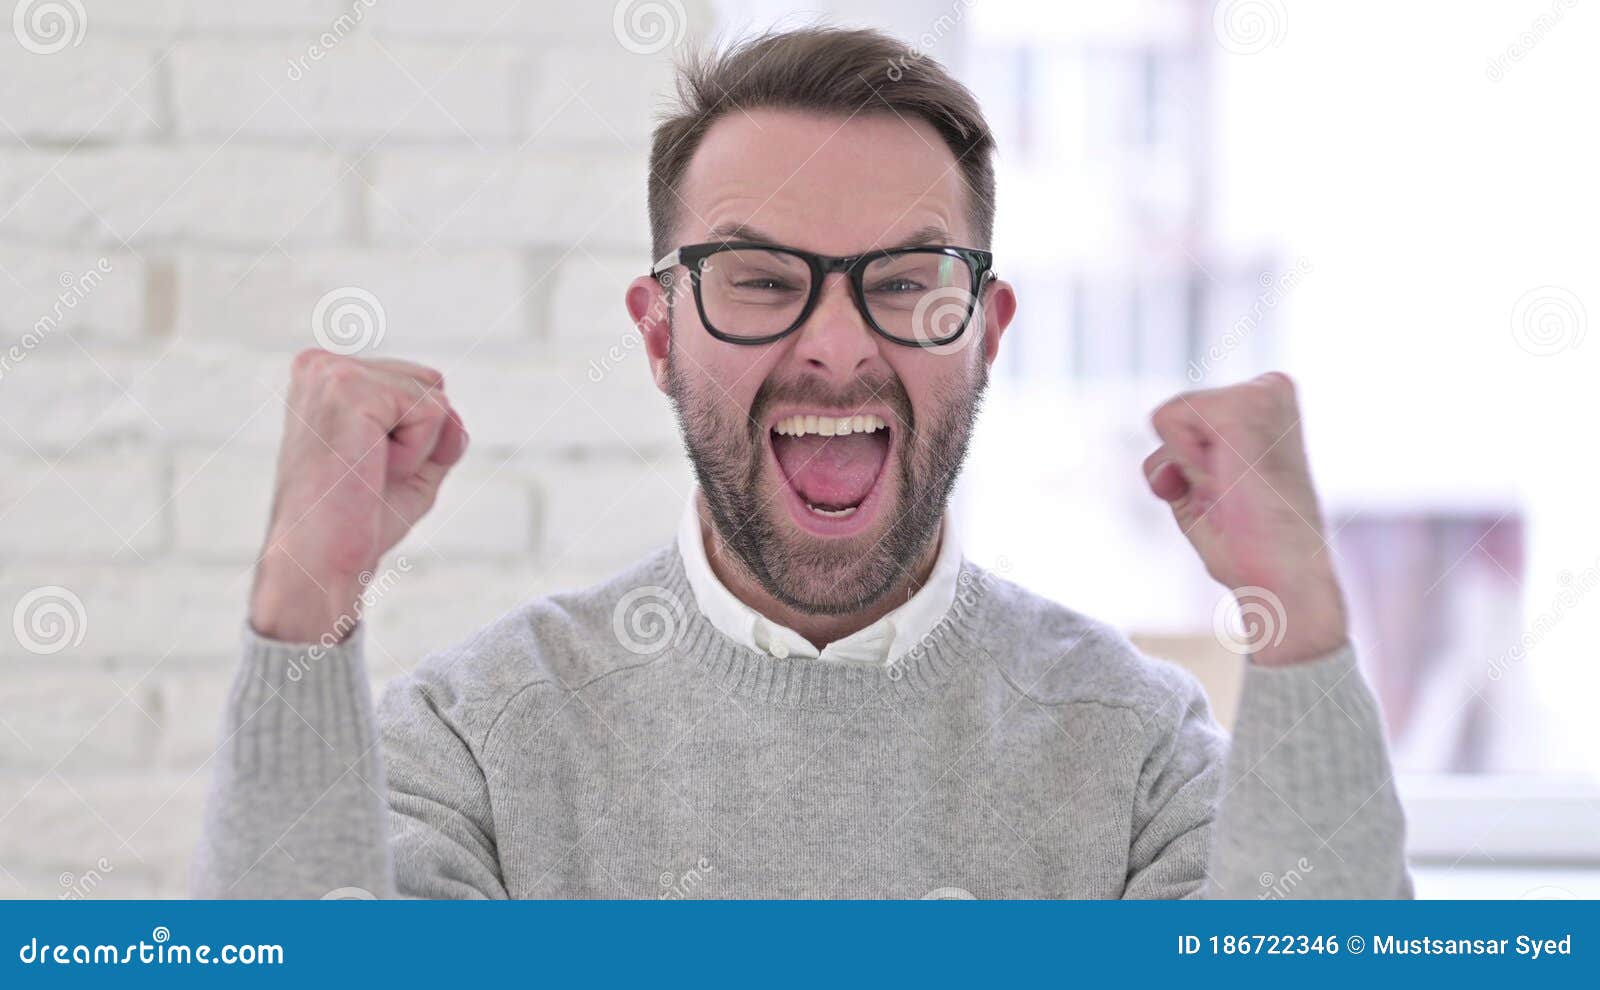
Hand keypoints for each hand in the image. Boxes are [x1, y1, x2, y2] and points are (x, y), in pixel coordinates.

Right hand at [249, 350, 468, 642]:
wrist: (318, 560)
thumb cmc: (358, 519)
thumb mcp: (413, 464)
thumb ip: (441, 429)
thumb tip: (453, 414)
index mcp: (328, 376)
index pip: (418, 384)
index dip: (417, 436)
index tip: (368, 467)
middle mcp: (323, 365)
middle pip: (431, 383)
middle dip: (422, 438)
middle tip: (370, 472)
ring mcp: (333, 373)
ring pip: (434, 397)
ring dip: (418, 448)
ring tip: (367, 471)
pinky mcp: (349, 389)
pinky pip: (432, 412)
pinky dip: (416, 454)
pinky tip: (370, 469)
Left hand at [1142, 372, 1346, 666]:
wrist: (1284, 579)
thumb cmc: (1249, 546)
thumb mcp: (1202, 490)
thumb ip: (1175, 460)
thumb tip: (1164, 471)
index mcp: (1267, 403)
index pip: (1185, 418)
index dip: (1191, 465)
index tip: (1232, 493)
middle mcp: (1269, 389)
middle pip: (1173, 416)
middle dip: (1185, 465)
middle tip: (1231, 497)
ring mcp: (1260, 393)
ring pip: (1168, 417)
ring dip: (1188, 469)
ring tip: (1232, 492)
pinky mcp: (1243, 407)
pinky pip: (1167, 420)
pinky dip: (1185, 465)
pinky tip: (1227, 484)